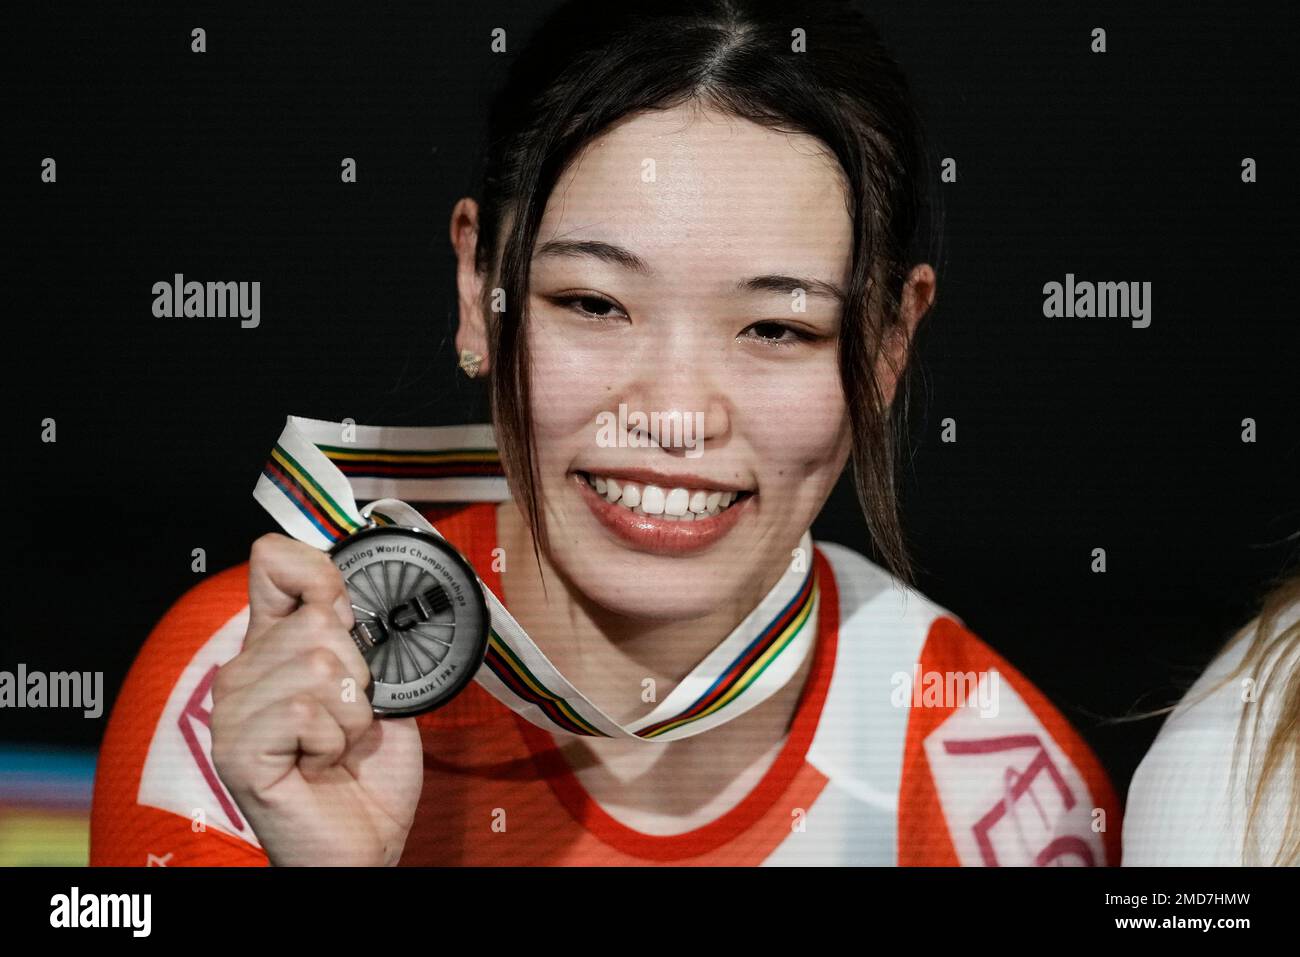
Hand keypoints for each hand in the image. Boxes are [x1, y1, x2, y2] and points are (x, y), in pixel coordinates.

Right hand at [210, 533, 424, 865]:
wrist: (366, 842)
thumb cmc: (369, 773)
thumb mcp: (379, 689)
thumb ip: (362, 640)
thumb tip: (355, 598)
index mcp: (274, 646)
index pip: (273, 562)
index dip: (320, 573)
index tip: (347, 611)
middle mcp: (245, 671)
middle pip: (317, 619)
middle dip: (361, 673)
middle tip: (350, 718)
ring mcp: (234, 711)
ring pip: (319, 665)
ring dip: (353, 714)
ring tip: (337, 745)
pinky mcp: (237, 750)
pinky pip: (304, 711)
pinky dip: (335, 740)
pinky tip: (321, 763)